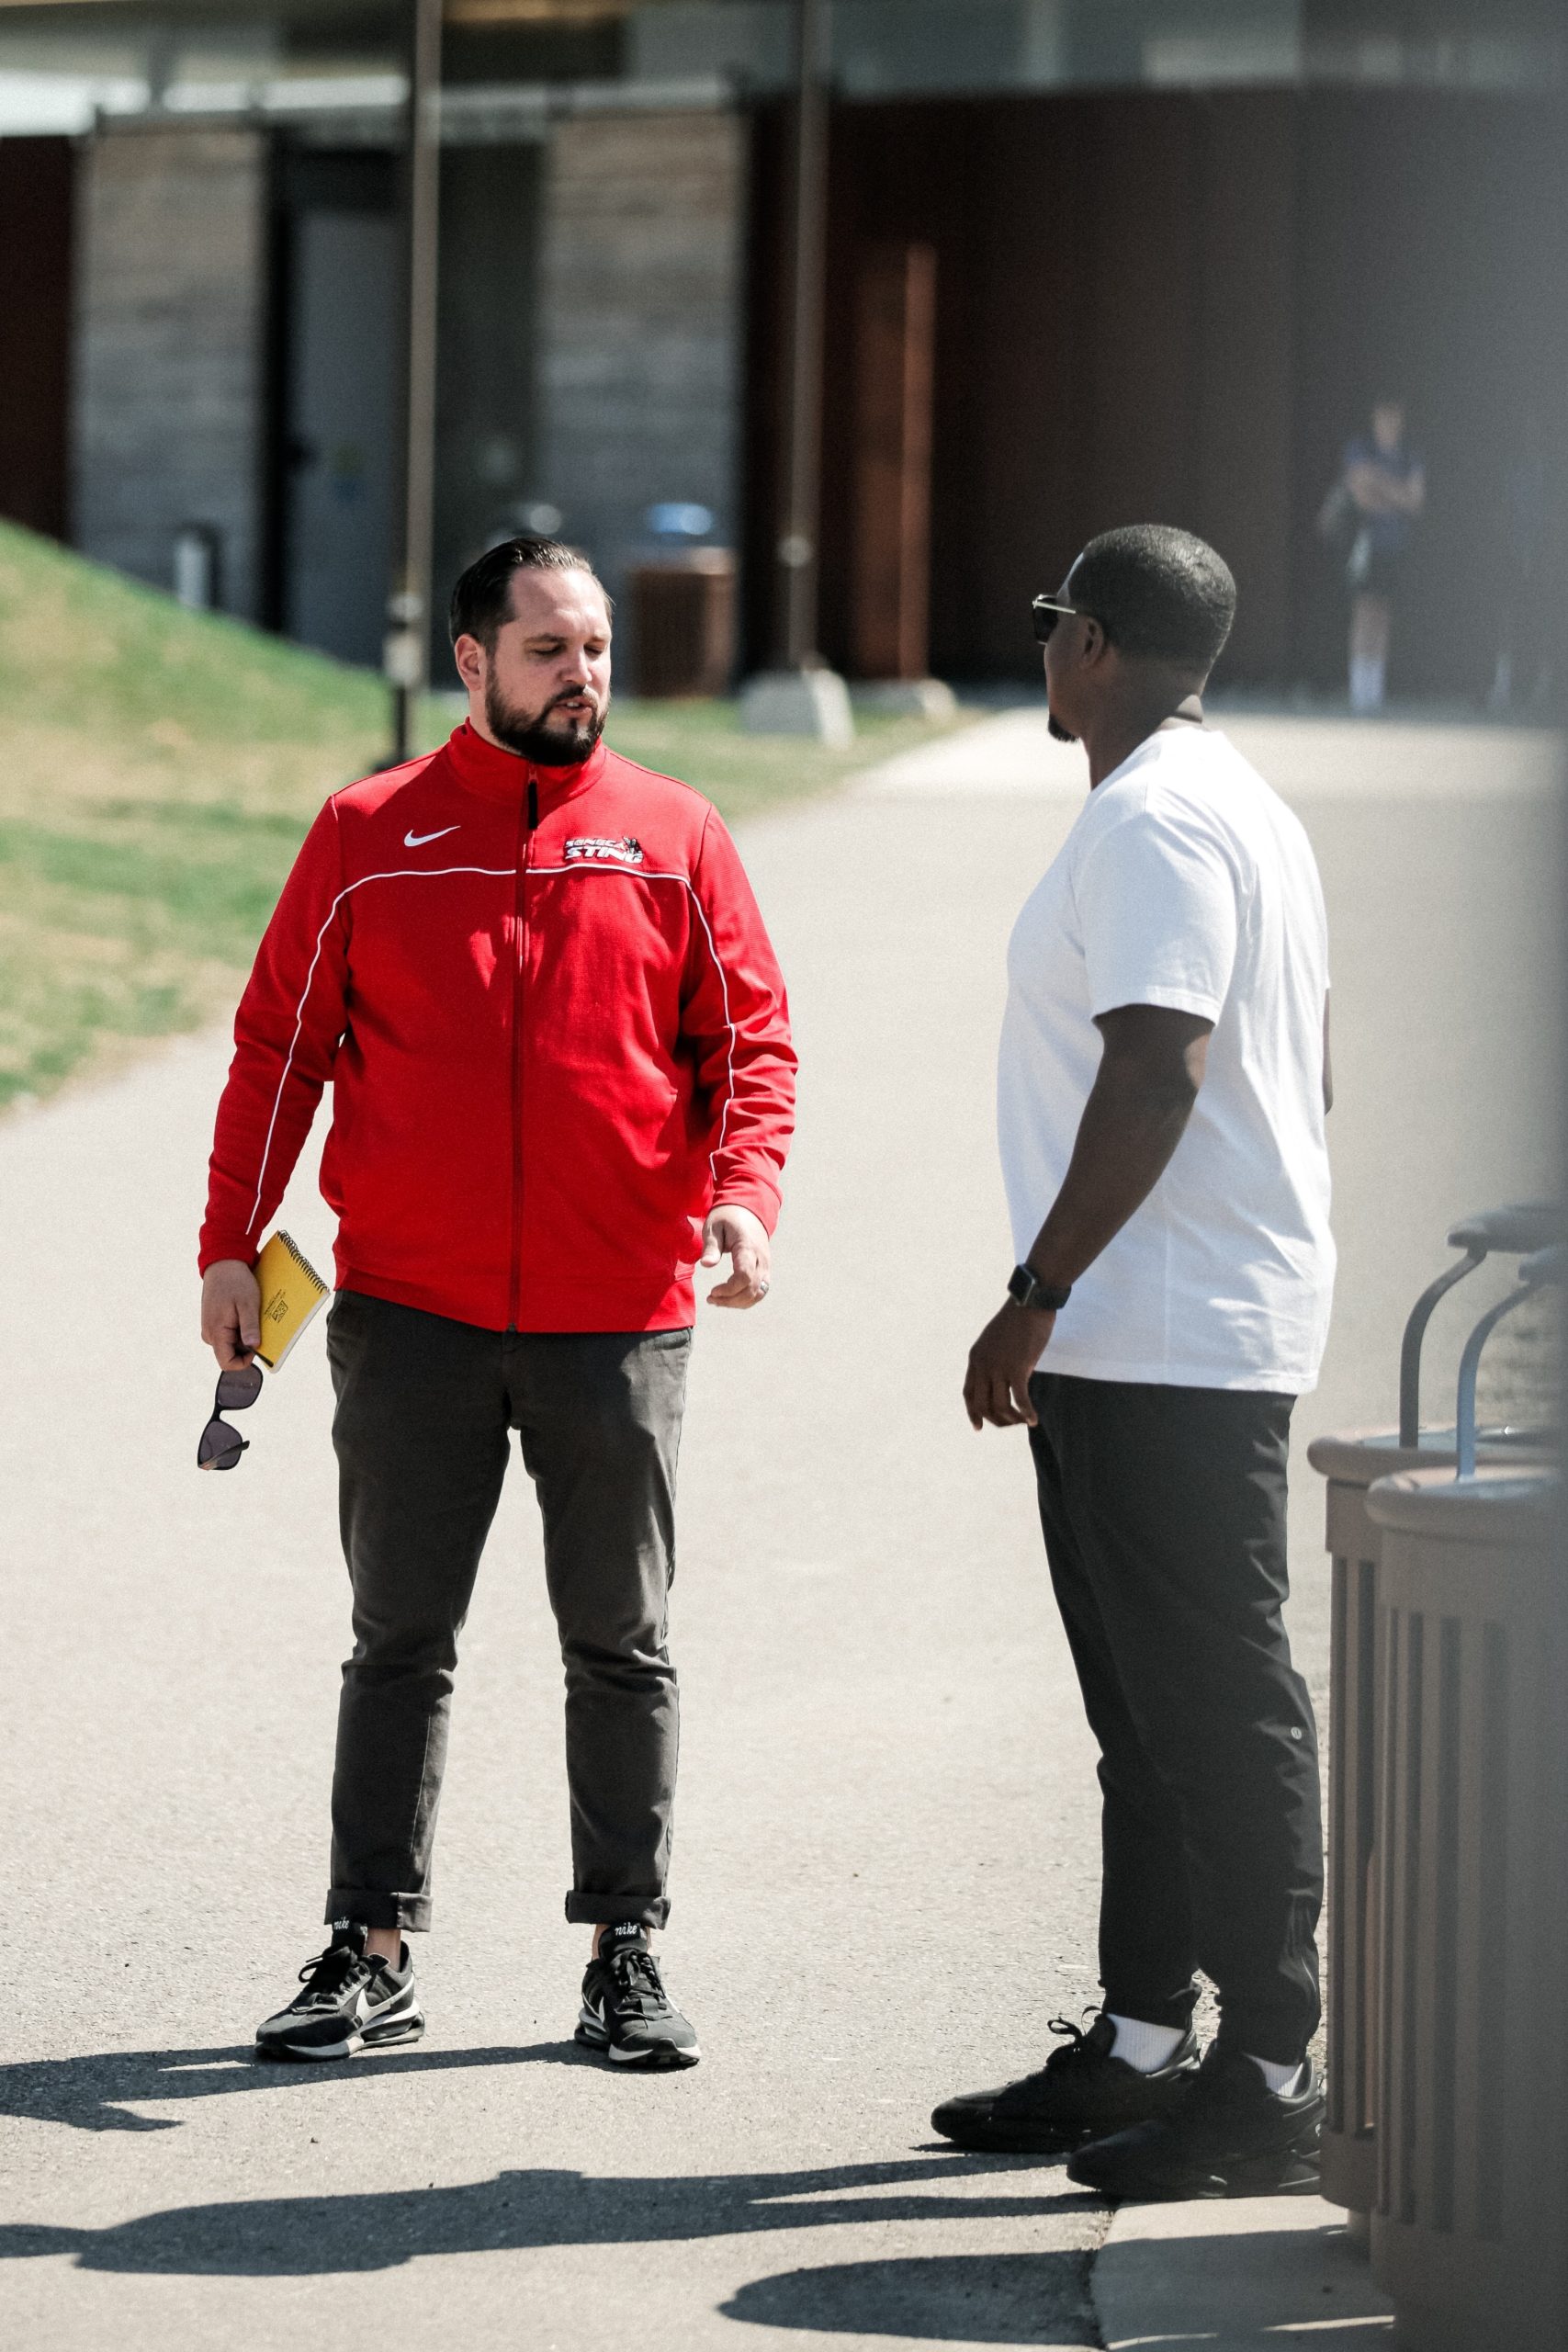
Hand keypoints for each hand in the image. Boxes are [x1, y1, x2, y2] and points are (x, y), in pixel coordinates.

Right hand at [201, 1259, 261, 1369]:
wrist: (223, 1263)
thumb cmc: (236, 1282)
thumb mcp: (248, 1304)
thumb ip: (249, 1327)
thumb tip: (253, 1347)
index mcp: (216, 1332)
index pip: (226, 1362)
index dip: (244, 1362)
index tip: (256, 1348)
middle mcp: (209, 1334)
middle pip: (230, 1354)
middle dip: (246, 1346)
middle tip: (257, 1327)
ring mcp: (210, 1327)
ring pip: (230, 1344)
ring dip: (243, 1336)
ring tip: (251, 1317)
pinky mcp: (214, 1321)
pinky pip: (228, 1333)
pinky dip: (239, 1328)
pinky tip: (245, 1314)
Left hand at [701, 1203, 770, 1308]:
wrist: (749, 1208)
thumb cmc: (727, 1217)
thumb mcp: (713, 1227)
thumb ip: (711, 1247)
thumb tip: (706, 1265)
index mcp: (747, 1247)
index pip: (744, 1277)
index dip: (729, 1290)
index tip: (712, 1291)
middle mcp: (761, 1259)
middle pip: (751, 1290)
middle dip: (730, 1300)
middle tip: (710, 1298)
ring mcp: (766, 1265)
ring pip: (758, 1294)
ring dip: (738, 1302)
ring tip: (718, 1300)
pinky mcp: (765, 1269)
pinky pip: (761, 1290)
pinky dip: (747, 1299)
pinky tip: (730, 1299)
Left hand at [964, 1300, 1054, 1429]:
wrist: (1030, 1303)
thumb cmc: (1018, 1319)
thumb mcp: (996, 1340)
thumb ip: (995, 1359)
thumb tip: (1005, 1377)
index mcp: (975, 1358)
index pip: (968, 1394)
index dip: (973, 1413)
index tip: (979, 1427)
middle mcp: (983, 1365)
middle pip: (982, 1405)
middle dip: (996, 1420)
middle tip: (1011, 1424)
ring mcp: (999, 1367)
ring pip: (1000, 1407)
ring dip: (1012, 1420)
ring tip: (1024, 1421)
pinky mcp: (1017, 1368)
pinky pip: (1019, 1400)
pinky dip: (1026, 1413)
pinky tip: (1034, 1420)